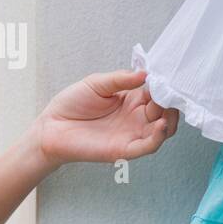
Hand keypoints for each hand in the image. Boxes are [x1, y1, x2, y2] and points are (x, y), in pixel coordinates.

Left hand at [35, 68, 177, 169]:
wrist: (52, 126)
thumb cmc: (72, 104)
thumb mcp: (97, 83)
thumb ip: (121, 79)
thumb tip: (145, 74)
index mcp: (131, 100)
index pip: (157, 93)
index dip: (165, 86)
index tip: (169, 77)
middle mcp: (136, 117)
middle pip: (165, 111)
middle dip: (170, 101)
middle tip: (170, 92)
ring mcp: (132, 134)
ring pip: (163, 130)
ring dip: (171, 119)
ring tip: (168, 108)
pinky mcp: (124, 149)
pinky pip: (148, 146)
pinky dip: (159, 137)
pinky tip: (162, 124)